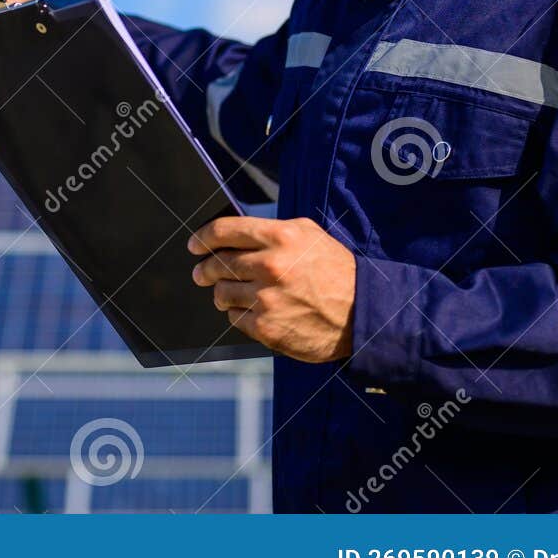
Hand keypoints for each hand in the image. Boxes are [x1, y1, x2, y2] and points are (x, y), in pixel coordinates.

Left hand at [188, 215, 355, 362]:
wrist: (362, 313)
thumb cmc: (335, 270)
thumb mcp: (308, 235)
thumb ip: (271, 230)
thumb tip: (235, 232)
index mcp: (279, 238)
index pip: (223, 231)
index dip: (202, 238)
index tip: (194, 245)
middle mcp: (270, 266)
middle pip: (217, 264)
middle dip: (203, 269)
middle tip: (201, 273)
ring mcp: (267, 299)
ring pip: (222, 292)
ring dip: (222, 292)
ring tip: (228, 293)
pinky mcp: (267, 328)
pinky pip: (234, 318)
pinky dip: (238, 314)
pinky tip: (252, 310)